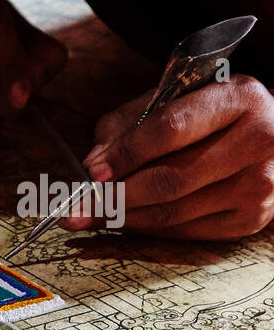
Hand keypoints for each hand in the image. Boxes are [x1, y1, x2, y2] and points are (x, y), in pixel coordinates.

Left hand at [66, 76, 273, 238]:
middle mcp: (258, 140)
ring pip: (174, 212)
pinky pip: (185, 230)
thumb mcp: (175, 100)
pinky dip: (147, 228)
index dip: (126, 154)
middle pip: (170, 180)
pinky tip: (124, 221)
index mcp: (238, 99)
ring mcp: (259, 184)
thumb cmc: (212, 115)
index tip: (92, 174)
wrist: (273, 135)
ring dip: (123, 218)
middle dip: (114, 198)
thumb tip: (93, 166)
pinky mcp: (252, 218)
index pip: (171, 129)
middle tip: (76, 210)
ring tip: (89, 217)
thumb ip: (129, 125)